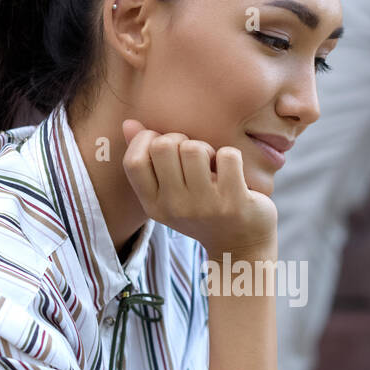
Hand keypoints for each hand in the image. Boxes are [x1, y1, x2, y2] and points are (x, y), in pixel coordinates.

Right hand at [121, 120, 277, 257]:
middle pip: (163, 146)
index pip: (133, 161)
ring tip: (213, 166)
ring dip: (207, 149)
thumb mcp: (170, 194)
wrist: (240, 247)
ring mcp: (204, 206)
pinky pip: (227, 155)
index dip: (146, 140)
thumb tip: (129, 123)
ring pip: (194, 148)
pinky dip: (232, 157)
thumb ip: (147, 159)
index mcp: (154, 205)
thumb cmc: (203, 211)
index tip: (163, 143)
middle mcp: (174, 208)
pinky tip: (234, 173)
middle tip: (195, 157)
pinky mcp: (233, 201)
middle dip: (180, 140)